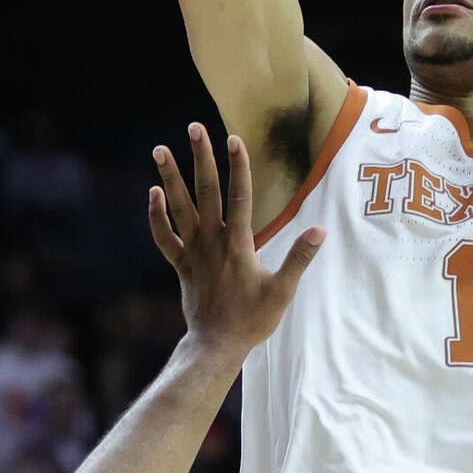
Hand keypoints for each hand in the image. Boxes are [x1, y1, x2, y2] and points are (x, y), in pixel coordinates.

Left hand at [149, 125, 323, 355]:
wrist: (216, 345)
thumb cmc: (252, 320)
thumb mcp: (283, 290)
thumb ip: (300, 258)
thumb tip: (320, 230)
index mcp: (239, 244)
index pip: (240, 196)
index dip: (239, 166)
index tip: (235, 138)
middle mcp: (212, 242)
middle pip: (206, 191)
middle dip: (202, 157)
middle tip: (195, 127)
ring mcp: (193, 252)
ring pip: (179, 208)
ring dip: (170, 177)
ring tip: (160, 149)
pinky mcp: (181, 265)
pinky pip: (165, 237)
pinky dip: (156, 216)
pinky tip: (152, 194)